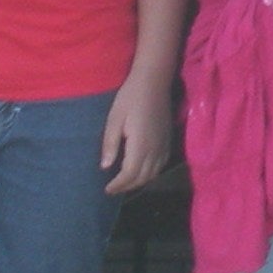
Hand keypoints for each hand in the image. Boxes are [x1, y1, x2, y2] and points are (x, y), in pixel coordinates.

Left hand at [100, 68, 174, 192]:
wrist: (153, 82)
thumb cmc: (129, 98)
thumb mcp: (114, 119)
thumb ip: (110, 144)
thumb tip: (105, 167)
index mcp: (140, 144)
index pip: (129, 174)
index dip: (118, 185)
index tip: (106, 190)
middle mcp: (155, 149)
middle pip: (142, 177)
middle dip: (127, 187)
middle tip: (113, 189)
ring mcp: (163, 145)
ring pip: (153, 173)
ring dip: (139, 182)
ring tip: (124, 183)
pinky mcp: (168, 140)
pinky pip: (161, 165)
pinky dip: (150, 173)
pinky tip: (141, 171)